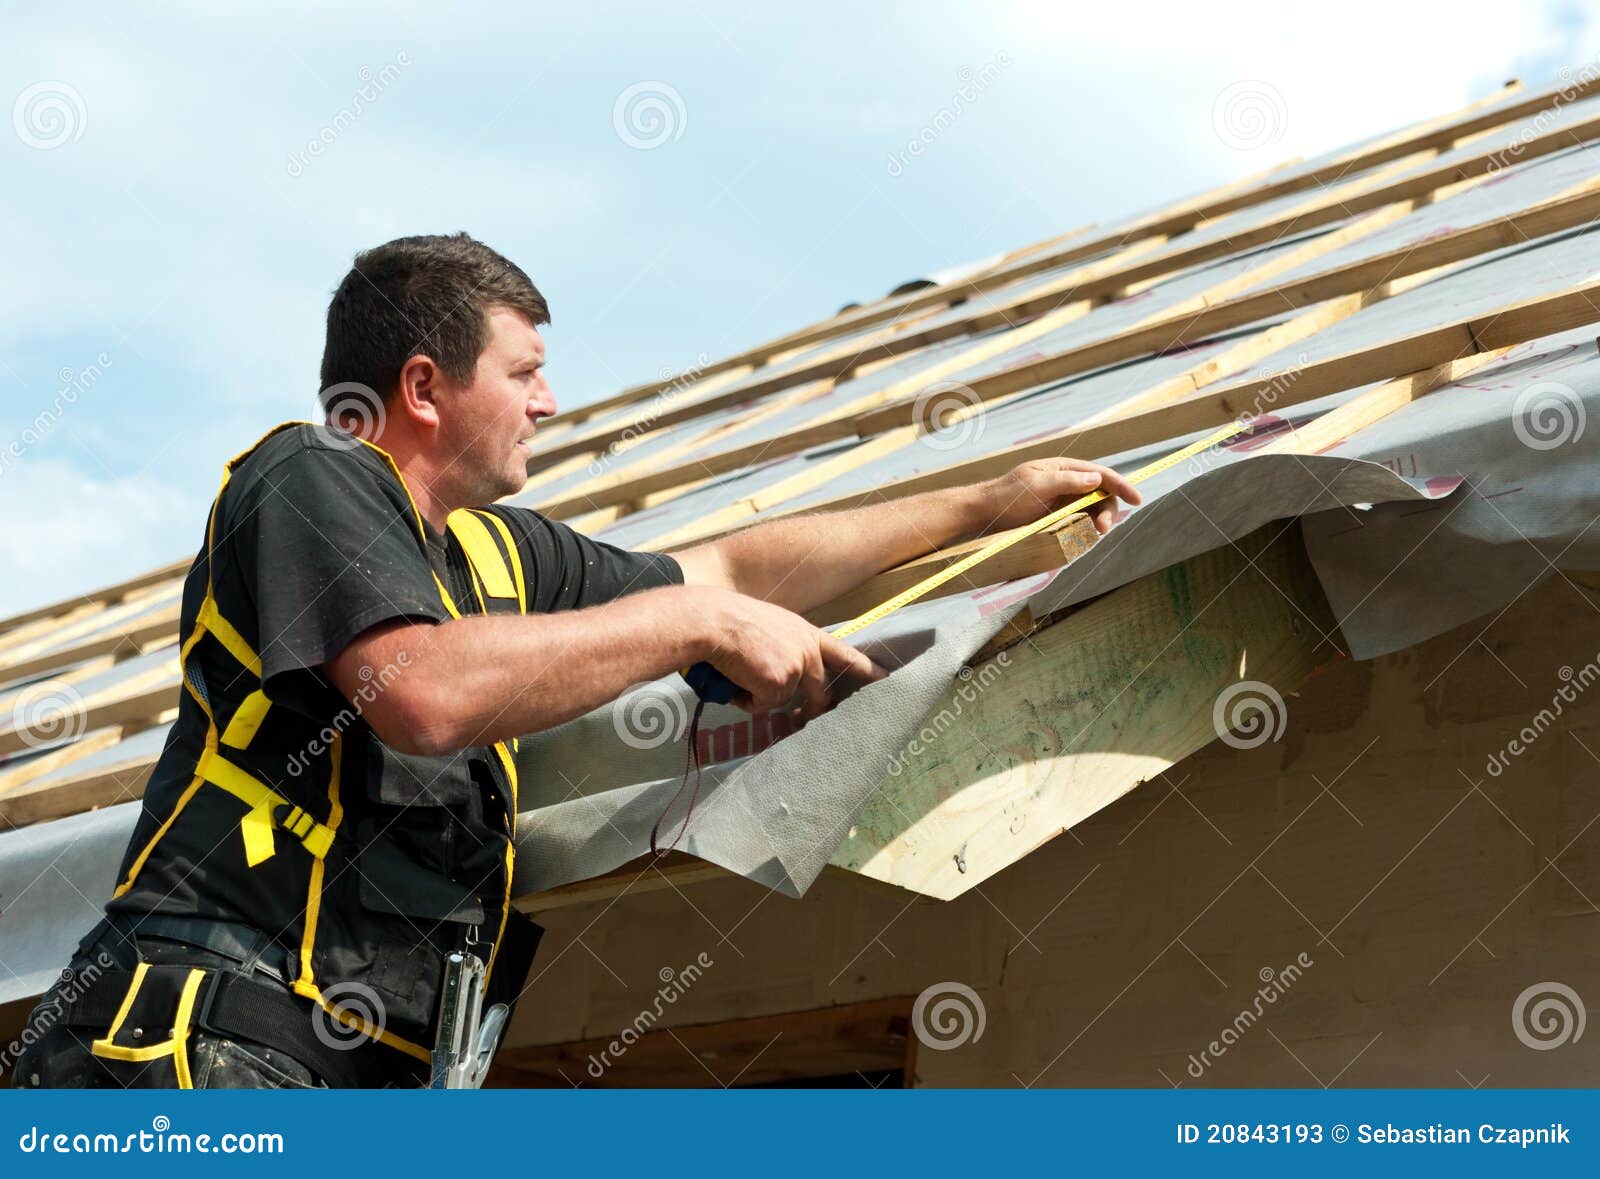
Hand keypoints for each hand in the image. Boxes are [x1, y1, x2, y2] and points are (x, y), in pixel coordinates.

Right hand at [692, 587, 885, 717]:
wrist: (714, 622)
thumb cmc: (731, 620)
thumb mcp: (770, 627)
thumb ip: (785, 647)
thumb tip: (782, 674)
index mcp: (806, 633)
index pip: (844, 654)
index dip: (866, 669)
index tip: (886, 680)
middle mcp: (807, 651)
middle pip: (820, 691)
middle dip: (812, 710)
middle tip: (804, 718)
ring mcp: (796, 669)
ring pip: (780, 699)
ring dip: (757, 694)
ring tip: (737, 672)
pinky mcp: (779, 685)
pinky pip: (760, 705)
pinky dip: (744, 699)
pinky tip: (734, 678)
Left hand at [976, 458, 1142, 536]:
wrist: (985, 512)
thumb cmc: (1007, 495)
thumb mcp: (1035, 484)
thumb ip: (1065, 481)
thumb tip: (1096, 479)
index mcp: (1065, 469)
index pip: (1101, 475)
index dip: (1121, 485)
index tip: (1137, 499)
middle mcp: (1068, 484)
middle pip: (1101, 496)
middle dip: (1107, 512)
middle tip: (1101, 530)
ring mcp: (1064, 502)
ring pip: (1092, 512)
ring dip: (1096, 523)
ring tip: (1089, 536)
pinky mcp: (1058, 518)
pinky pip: (1080, 524)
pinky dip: (1085, 531)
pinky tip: (1079, 538)